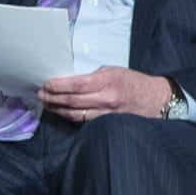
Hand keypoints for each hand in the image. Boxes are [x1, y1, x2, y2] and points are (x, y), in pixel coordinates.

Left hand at [35, 66, 169, 122]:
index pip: (77, 84)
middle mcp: (106, 99)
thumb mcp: (113, 71)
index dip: (58, 85)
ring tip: (46, 103)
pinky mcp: (107, 123)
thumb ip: (92, 77)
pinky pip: (84, 121)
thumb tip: (69, 81)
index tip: (45, 84)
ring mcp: (106, 114)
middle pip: (72, 101)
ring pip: (75, 114)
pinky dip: (69, 116)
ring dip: (57, 109)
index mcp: (108, 81)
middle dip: (52, 98)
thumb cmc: (133, 82)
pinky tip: (61, 112)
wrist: (155, 100)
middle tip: (40, 94)